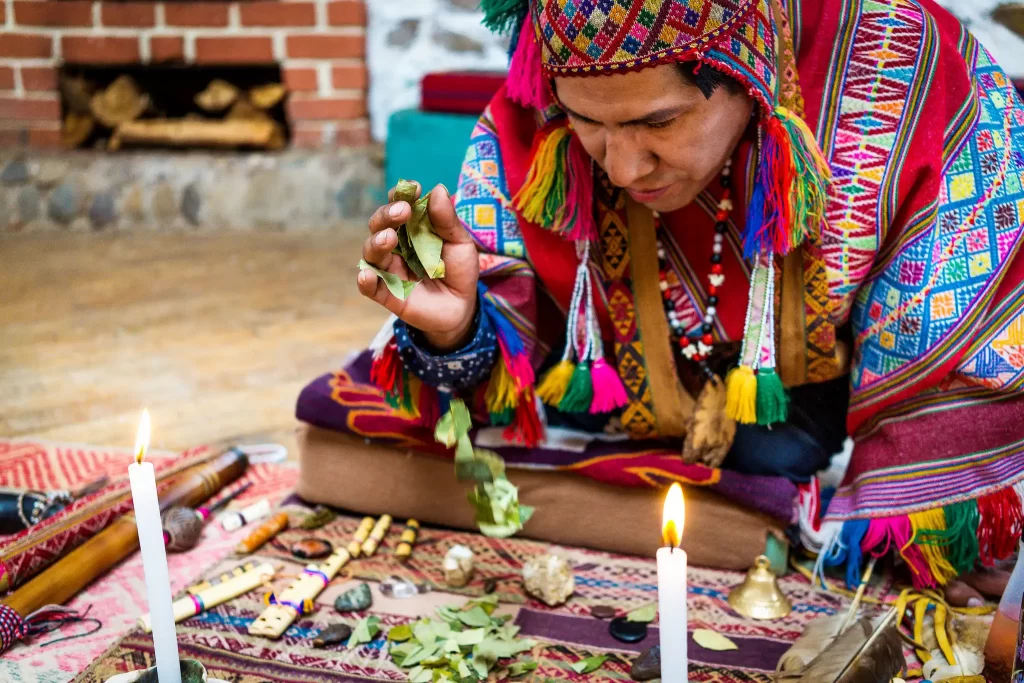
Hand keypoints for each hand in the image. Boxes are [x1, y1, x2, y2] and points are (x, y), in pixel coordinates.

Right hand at [357, 183, 479, 351]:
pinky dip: (365, 281)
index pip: (399, 205)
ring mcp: (390, 269)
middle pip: (380, 225)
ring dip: (376, 242)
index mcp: (412, 227)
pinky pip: (370, 287)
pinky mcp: (388, 294)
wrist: (463, 306)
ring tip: (389, 238)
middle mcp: (395, 245)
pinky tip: (367, 275)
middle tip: (403, 212)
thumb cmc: (459, 270)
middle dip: (387, 215)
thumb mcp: (460, 243)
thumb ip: (447, 220)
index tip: (413, 188)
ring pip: (371, 252)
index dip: (402, 195)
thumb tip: (438, 189)